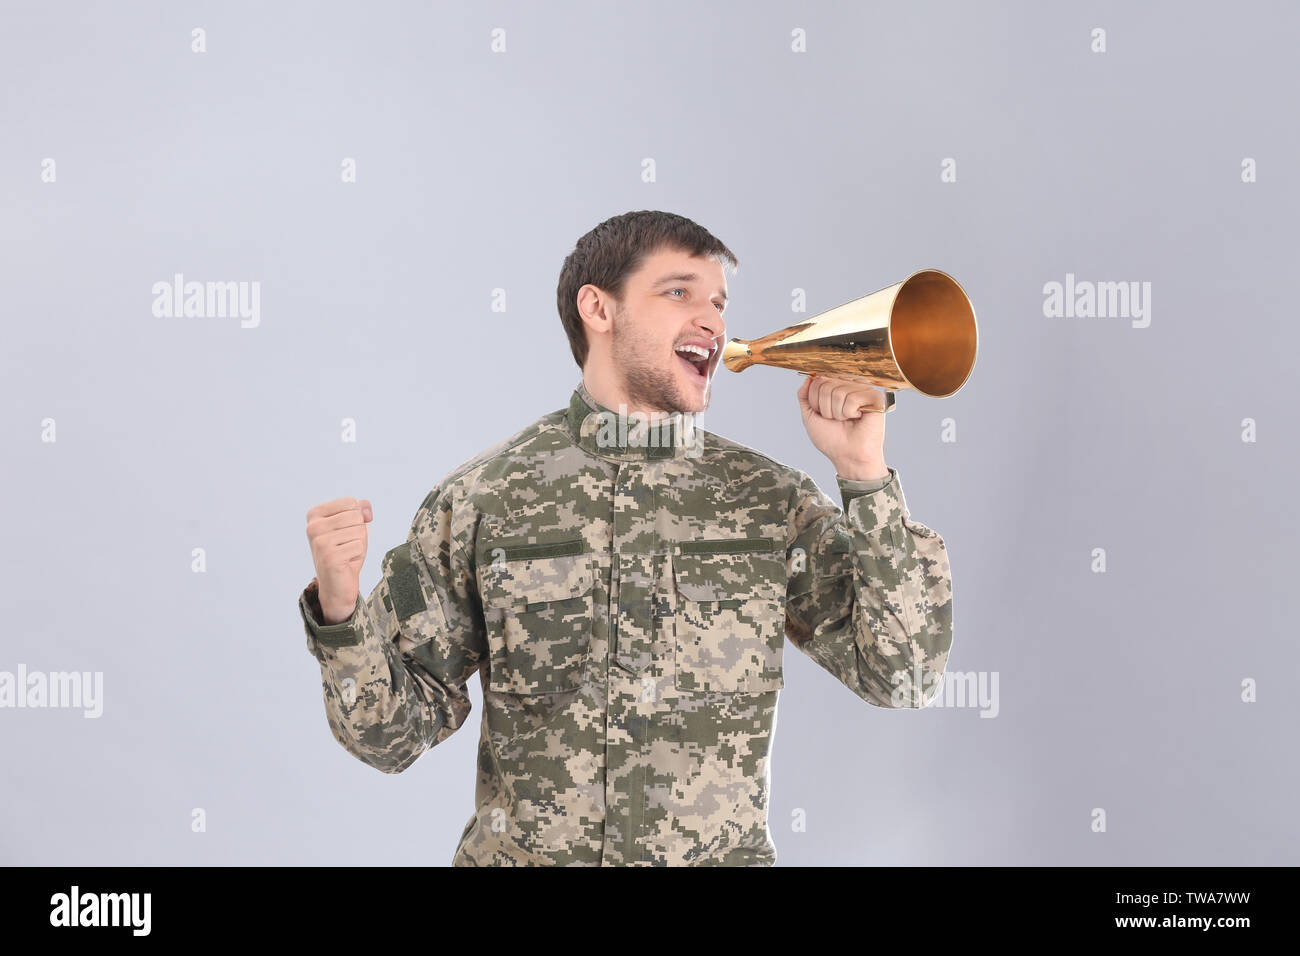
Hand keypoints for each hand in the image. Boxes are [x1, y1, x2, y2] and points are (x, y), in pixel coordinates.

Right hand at [305, 496, 372, 623]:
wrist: (336, 584)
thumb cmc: (345, 550)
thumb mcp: (354, 525)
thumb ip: (361, 509)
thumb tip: (366, 512)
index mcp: (315, 514)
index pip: (351, 502)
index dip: (357, 517)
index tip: (345, 532)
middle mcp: (313, 527)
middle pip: (356, 516)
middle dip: (359, 532)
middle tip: (346, 545)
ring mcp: (320, 542)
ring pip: (359, 531)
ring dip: (359, 544)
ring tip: (346, 553)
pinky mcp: (329, 556)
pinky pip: (359, 546)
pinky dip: (358, 556)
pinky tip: (346, 562)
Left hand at [796, 375, 888, 479]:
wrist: (848, 456)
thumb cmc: (832, 439)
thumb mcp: (810, 416)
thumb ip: (804, 396)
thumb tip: (808, 378)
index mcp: (837, 386)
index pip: (817, 380)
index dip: (815, 401)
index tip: (824, 414)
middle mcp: (850, 384)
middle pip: (826, 384)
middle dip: (825, 407)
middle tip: (837, 419)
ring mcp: (863, 389)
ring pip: (838, 392)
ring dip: (838, 413)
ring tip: (847, 420)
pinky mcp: (875, 397)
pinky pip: (852, 398)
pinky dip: (850, 413)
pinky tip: (857, 418)